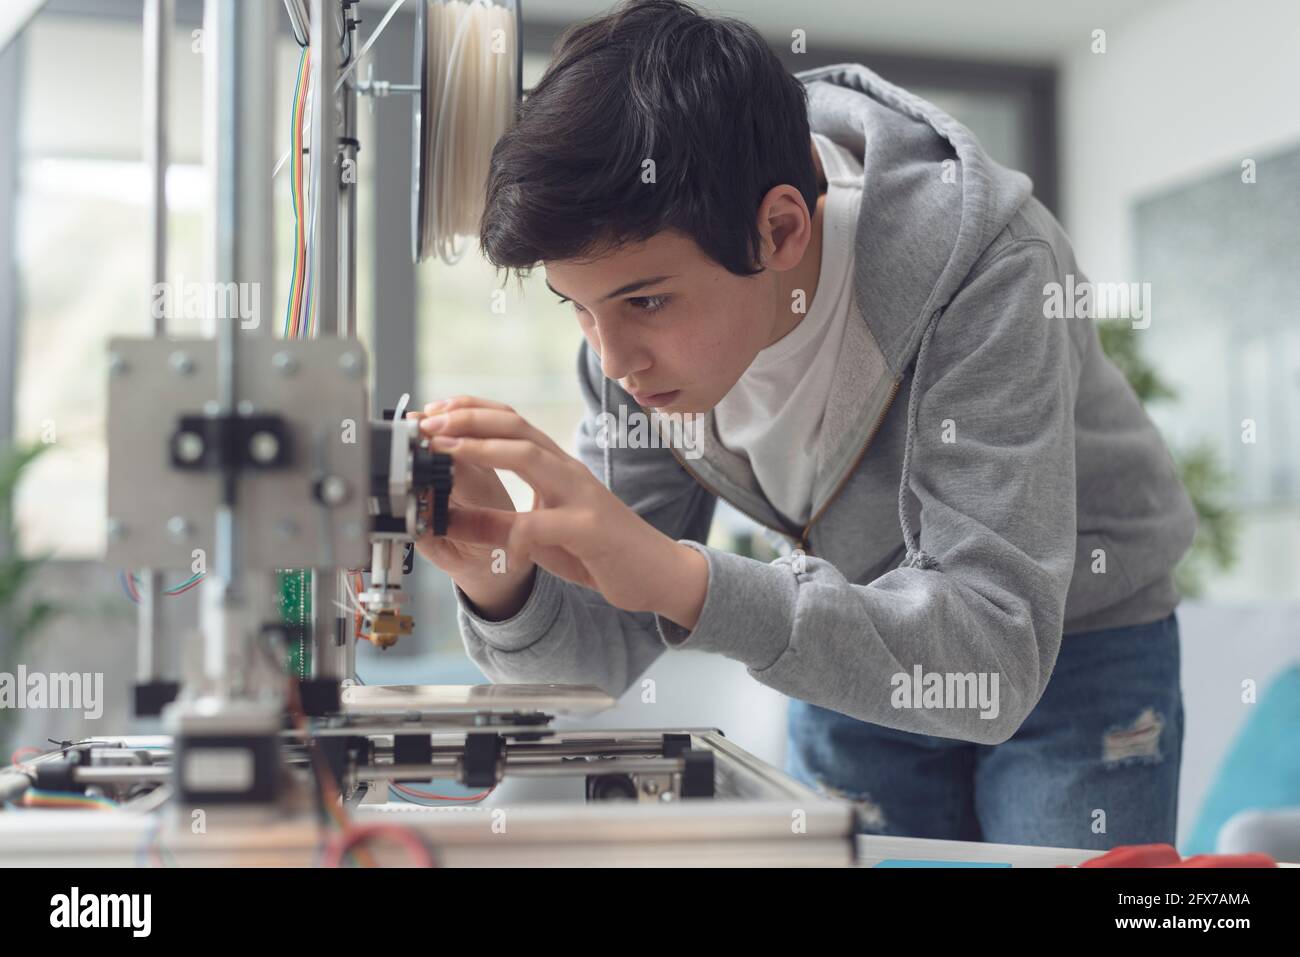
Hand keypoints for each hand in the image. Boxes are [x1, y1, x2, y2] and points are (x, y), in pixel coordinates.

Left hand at [417, 395, 708, 628]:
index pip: (510, 422)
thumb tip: (446, 514)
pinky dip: (515, 532)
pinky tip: (499, 548)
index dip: (469, 411)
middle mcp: (567, 471)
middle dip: (466, 419)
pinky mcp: (591, 530)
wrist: (657, 574)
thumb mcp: (536, 536)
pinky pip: (544, 524)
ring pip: (529, 457)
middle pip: (514, 426)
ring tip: (446, 449)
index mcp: (555, 467)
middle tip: (426, 422)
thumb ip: (495, 522)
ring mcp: (581, 496)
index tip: (432, 412)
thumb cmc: (598, 551)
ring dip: (482, 448)